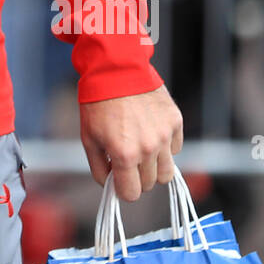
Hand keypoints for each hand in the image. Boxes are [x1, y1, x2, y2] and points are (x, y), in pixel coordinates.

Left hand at [80, 84, 183, 201]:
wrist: (115, 69)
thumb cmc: (98, 103)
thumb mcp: (88, 137)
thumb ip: (99, 168)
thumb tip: (110, 185)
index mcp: (125, 154)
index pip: (132, 194)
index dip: (123, 190)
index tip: (119, 181)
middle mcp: (148, 148)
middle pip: (150, 184)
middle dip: (137, 177)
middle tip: (127, 160)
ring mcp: (164, 135)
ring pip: (167, 172)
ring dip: (154, 167)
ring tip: (141, 149)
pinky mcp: (175, 121)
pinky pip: (175, 148)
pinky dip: (165, 147)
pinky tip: (150, 132)